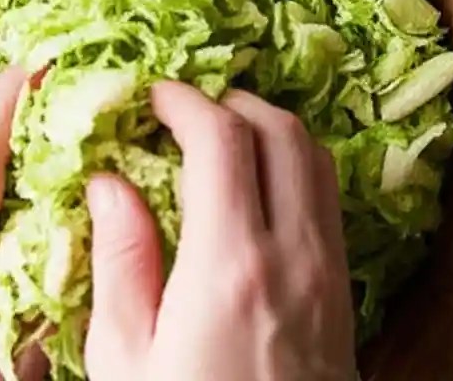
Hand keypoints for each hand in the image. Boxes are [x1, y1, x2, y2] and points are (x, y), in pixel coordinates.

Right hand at [85, 82, 355, 380]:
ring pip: (314, 158)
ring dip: (266, 130)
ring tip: (215, 143)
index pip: (221, 137)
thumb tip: (109, 186)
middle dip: (228, 101)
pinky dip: (291, 169)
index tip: (150, 97)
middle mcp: (294, 256)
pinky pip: (326, 199)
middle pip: (281, 129)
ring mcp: (329, 272)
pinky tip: (250, 191)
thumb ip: (120, 259)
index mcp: (230, 266)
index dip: (182, 100)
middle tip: (181, 113)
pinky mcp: (343, 291)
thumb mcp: (126, 359)